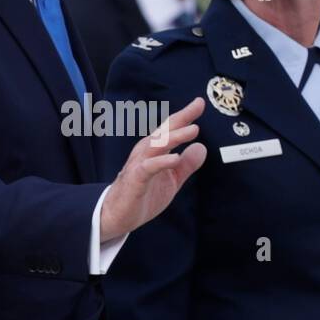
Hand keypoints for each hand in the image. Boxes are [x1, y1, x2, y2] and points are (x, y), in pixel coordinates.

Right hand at [99, 97, 206, 241]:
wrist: (117, 216)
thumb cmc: (143, 195)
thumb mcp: (172, 180)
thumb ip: (186, 164)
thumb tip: (202, 147)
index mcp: (154, 151)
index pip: (170, 129)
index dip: (185, 116)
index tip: (199, 103)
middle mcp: (145, 153)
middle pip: (164, 131)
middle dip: (181, 118)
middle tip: (197, 106)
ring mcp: (139, 165)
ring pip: (156, 146)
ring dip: (174, 137)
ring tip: (193, 130)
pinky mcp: (134, 181)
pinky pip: (148, 168)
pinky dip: (162, 162)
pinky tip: (175, 158)